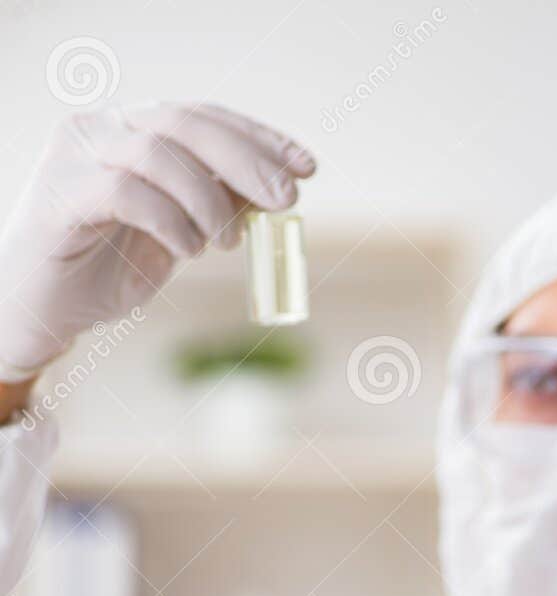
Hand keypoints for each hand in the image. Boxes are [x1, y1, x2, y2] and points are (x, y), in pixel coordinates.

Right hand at [0, 102, 315, 380]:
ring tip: (226, 242)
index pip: (202, 116)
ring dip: (207, 198)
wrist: (41, 311)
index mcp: (131, 131)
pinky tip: (188, 249)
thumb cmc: (105, 272)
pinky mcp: (58, 196)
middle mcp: (100, 130)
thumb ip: (216, 208)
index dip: (258, 137)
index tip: (307, 166)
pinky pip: (124, 192)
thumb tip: (274, 190)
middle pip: (183, 121)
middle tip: (286, 199)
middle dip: (245, 159)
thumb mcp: (178, 237)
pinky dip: (169, 219)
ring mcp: (75, 157)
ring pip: (156, 152)